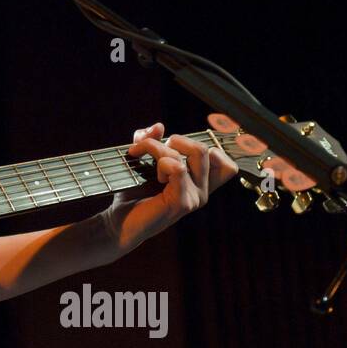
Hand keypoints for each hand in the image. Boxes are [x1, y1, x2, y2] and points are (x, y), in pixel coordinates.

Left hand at [100, 122, 239, 254]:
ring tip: (144, 157)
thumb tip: (159, 126)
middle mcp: (203, 191)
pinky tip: (153, 175)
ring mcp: (195, 198)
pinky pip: (178, 167)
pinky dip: (161, 162)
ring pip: (196, 153)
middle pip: (206, 149)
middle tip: (154, 149)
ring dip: (162, 148)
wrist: (119, 221)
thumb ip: (152, 140)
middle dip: (176, 140)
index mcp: (199, 183)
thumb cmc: (133, 193)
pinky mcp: (182, 202)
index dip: (209, 146)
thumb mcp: (143, 160)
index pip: (227, 164)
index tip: (176, 145)